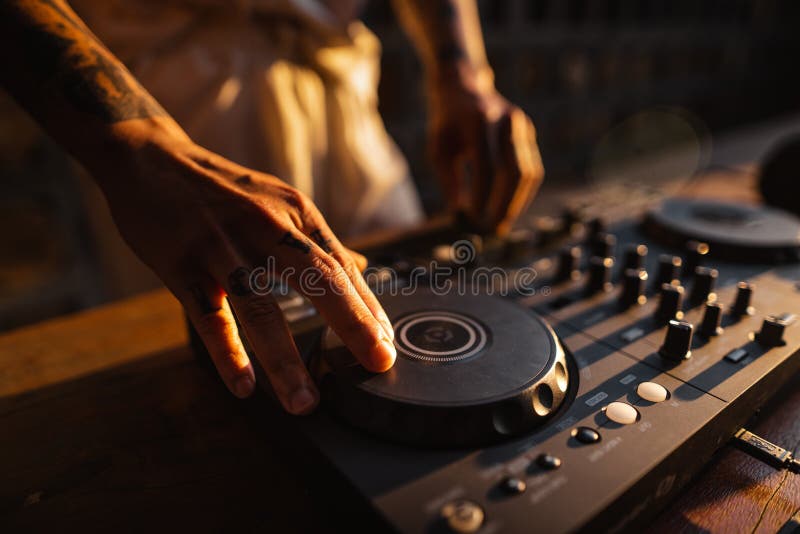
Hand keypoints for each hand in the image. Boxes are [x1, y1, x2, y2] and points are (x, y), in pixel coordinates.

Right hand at [96, 122, 395, 413]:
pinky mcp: (181, 263)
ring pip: (260, 306)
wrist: (150, 159)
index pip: (341, 267)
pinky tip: (244, 386)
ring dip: (284, 358)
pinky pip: (208, 314)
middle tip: (378, 363)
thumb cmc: (222, 189)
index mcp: (296, 214)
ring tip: (305, 402)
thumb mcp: (279, 202)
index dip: (367, 307)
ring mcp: (222, 245)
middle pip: (317, 279)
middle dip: (352, 323)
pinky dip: (226, 351)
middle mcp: (266, 226)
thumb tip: (362, 266)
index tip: (388, 345)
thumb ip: (318, 240)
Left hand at [429, 81, 543, 234]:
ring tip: (502, 223)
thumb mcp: (439, 149)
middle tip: (493, 229)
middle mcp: (505, 121)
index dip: (483, 197)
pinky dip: (522, 193)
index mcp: (478, 122)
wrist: (465, 86)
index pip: (486, 167)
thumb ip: (449, 181)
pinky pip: (531, 169)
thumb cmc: (447, 122)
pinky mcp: (529, 133)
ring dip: (517, 202)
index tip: (474, 221)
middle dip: (505, 205)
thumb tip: (459, 216)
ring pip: (529, 173)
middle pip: (514, 171)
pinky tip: (509, 208)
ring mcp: (522, 126)